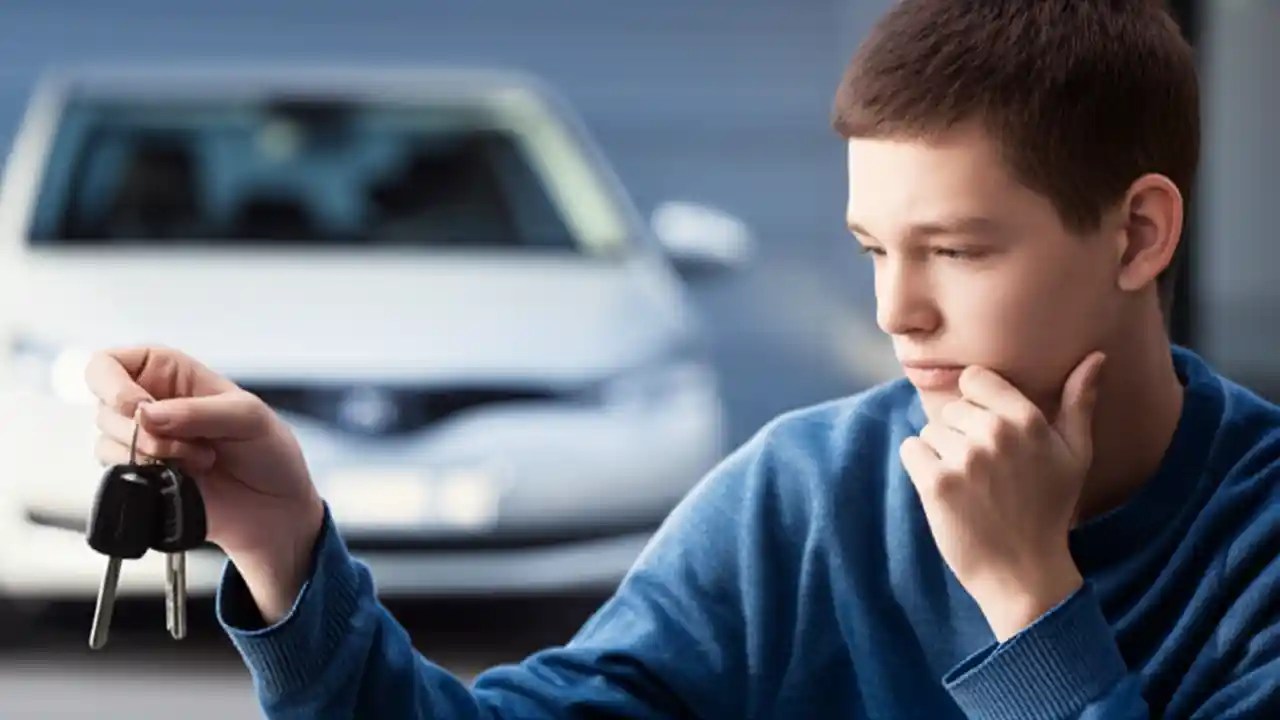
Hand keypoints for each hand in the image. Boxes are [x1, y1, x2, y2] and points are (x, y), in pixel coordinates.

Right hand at [85, 345, 324, 622]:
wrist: (276, 508)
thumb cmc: (270, 452)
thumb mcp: (248, 417)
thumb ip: (197, 411)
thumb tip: (145, 414)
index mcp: (170, 373)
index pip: (108, 363)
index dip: (113, 384)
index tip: (138, 406)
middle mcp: (149, 404)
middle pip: (103, 406)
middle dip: (143, 429)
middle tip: (189, 441)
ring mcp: (143, 443)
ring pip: (107, 442)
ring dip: (154, 455)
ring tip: (201, 459)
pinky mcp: (142, 478)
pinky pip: (117, 474)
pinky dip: (147, 476)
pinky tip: (183, 477)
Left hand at [899, 352, 1105, 640]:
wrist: (1023, 573)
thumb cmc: (1049, 510)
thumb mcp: (1075, 455)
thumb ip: (1080, 402)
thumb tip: (1096, 357)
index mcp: (1027, 420)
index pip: (975, 378)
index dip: (976, 402)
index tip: (987, 431)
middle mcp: (995, 433)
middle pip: (951, 408)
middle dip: (960, 435)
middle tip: (985, 473)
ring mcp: (965, 458)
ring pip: (930, 430)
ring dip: (941, 454)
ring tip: (970, 486)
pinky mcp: (936, 483)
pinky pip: (911, 449)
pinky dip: (920, 467)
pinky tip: (946, 491)